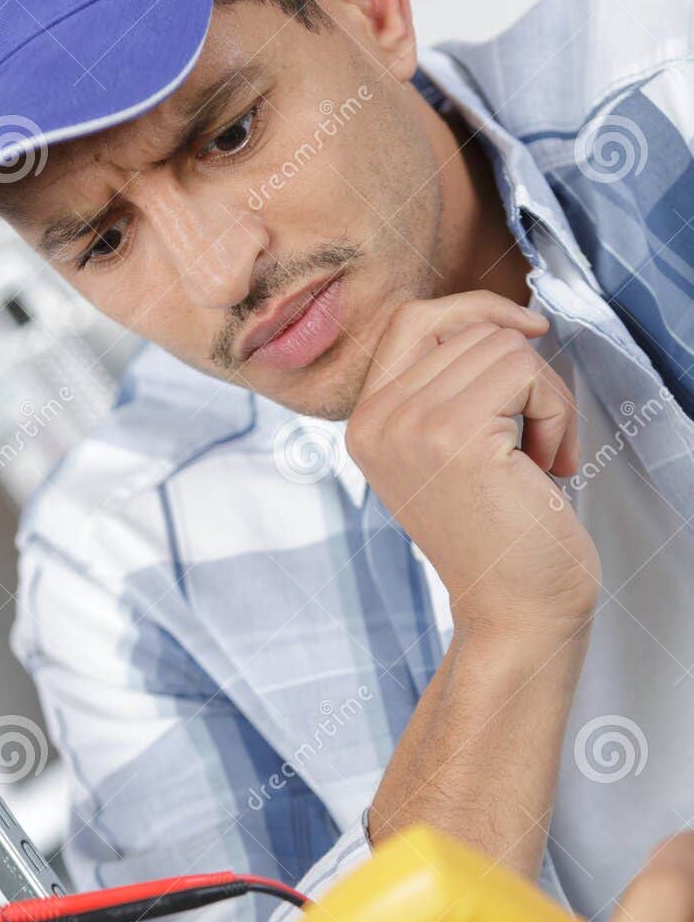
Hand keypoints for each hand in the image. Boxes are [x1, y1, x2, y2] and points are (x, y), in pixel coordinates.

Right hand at [345, 291, 600, 639]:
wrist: (514, 611)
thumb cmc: (501, 534)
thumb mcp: (449, 449)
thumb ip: (447, 386)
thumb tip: (501, 318)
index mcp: (365, 423)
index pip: (413, 319)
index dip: (475, 310)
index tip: (528, 333)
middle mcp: (375, 421)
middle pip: (470, 328)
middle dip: (525, 375)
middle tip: (535, 441)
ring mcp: (409, 426)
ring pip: (503, 346)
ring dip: (545, 399)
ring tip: (537, 459)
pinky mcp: (453, 434)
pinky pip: (525, 373)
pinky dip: (555, 414)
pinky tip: (544, 467)